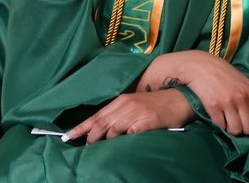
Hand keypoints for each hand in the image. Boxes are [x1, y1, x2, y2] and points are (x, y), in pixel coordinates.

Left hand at [64, 89, 193, 143]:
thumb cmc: (158, 104)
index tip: (67, 137)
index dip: (80, 127)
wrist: (182, 98)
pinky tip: (122, 146)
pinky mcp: (147, 122)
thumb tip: (103, 130)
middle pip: (101, 124)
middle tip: (87, 148)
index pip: (96, 115)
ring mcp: (137, 113)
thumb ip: (121, 113)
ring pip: (113, 130)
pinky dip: (123, 142)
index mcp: (122, 100)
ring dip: (106, 142)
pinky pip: (129, 135)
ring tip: (103, 150)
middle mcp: (127, 105)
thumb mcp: (136, 104)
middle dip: (91, 138)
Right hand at [138, 50, 248, 134]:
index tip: (246, 122)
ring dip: (230, 130)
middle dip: (242, 129)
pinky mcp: (213, 106)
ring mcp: (227, 102)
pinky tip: (217, 119)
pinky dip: (219, 126)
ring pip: (235, 130)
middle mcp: (241, 98)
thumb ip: (248, 95)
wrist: (200, 66)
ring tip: (226, 124)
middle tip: (235, 125)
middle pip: (248, 127)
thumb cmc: (221, 72)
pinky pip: (220, 126)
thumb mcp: (241, 80)